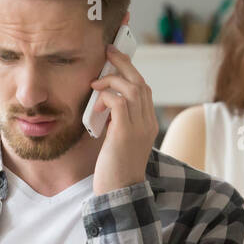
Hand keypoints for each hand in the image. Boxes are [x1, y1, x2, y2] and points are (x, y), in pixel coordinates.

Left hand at [89, 44, 158, 194]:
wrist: (119, 193)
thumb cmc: (114, 169)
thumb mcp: (118, 140)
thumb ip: (116, 122)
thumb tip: (104, 103)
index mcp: (148, 124)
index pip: (144, 89)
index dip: (130, 72)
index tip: (115, 60)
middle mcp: (148, 123)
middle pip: (140, 82)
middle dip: (124, 63)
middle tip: (108, 50)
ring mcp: (139, 127)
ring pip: (132, 88)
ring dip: (112, 79)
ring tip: (96, 83)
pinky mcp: (126, 132)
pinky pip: (119, 101)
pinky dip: (106, 97)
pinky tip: (95, 104)